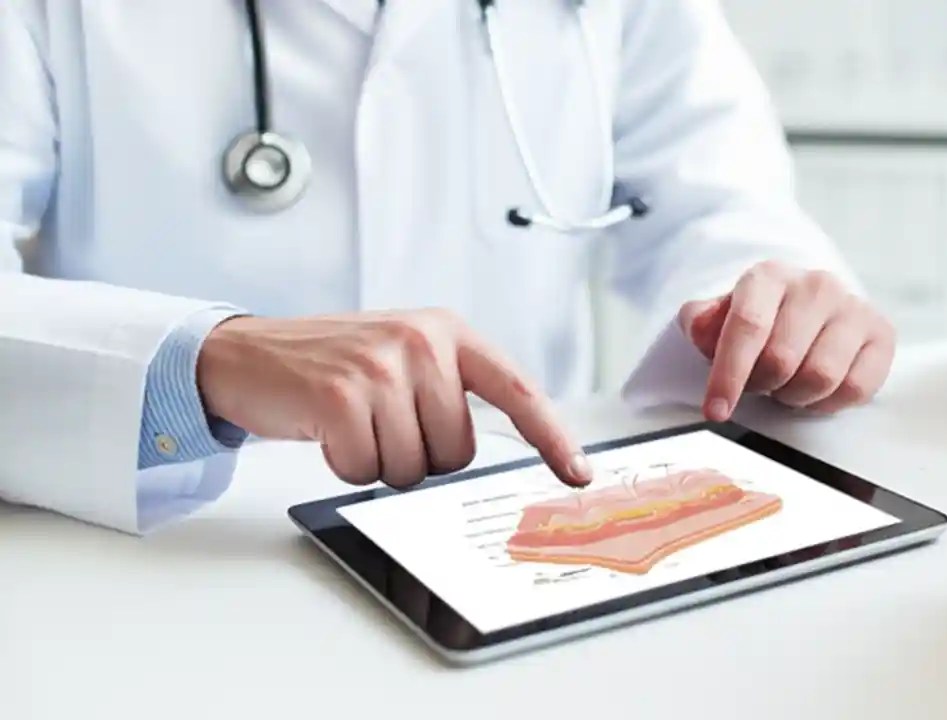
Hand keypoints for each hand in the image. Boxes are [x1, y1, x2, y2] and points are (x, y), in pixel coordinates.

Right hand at [197, 311, 591, 488]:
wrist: (247, 354)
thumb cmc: (333, 365)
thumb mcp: (404, 357)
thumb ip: (452, 391)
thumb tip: (506, 455)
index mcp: (447, 332)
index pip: (516, 391)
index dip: (551, 437)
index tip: (577, 473)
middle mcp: (420, 341)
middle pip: (456, 452)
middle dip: (419, 455)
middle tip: (379, 421)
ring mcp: (380, 365)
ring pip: (413, 468)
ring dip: (379, 461)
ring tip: (351, 422)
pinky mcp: (339, 395)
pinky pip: (366, 468)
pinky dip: (345, 464)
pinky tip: (327, 431)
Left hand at [679, 261, 895, 419]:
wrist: (813, 305)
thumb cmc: (764, 318)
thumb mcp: (724, 315)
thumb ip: (703, 322)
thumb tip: (701, 329)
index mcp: (769, 277)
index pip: (747, 327)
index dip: (728, 375)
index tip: (716, 410)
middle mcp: (816, 285)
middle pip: (782, 361)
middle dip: (762, 386)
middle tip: (760, 385)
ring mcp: (852, 308)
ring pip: (820, 378)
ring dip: (795, 396)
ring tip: (788, 384)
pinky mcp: (881, 333)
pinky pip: (855, 388)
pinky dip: (828, 402)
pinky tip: (817, 390)